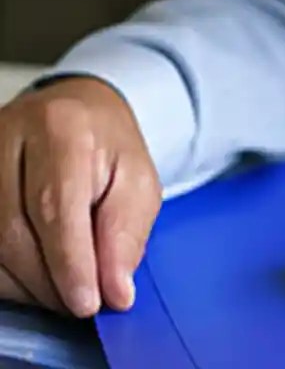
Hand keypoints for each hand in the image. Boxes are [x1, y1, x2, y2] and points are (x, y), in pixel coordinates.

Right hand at [0, 79, 160, 316]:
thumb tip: (115, 291)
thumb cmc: (108, 148)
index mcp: (62, 128)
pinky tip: (32, 278)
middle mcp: (8, 137)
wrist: (74, 114)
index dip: (69, 263)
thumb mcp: (138, 183)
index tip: (87, 302)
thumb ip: (126, 235)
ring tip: (62, 290)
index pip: (55, 206)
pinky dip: (6, 274)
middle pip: (14, 230)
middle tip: (80, 302)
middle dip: (49, 280)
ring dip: (26, 283)